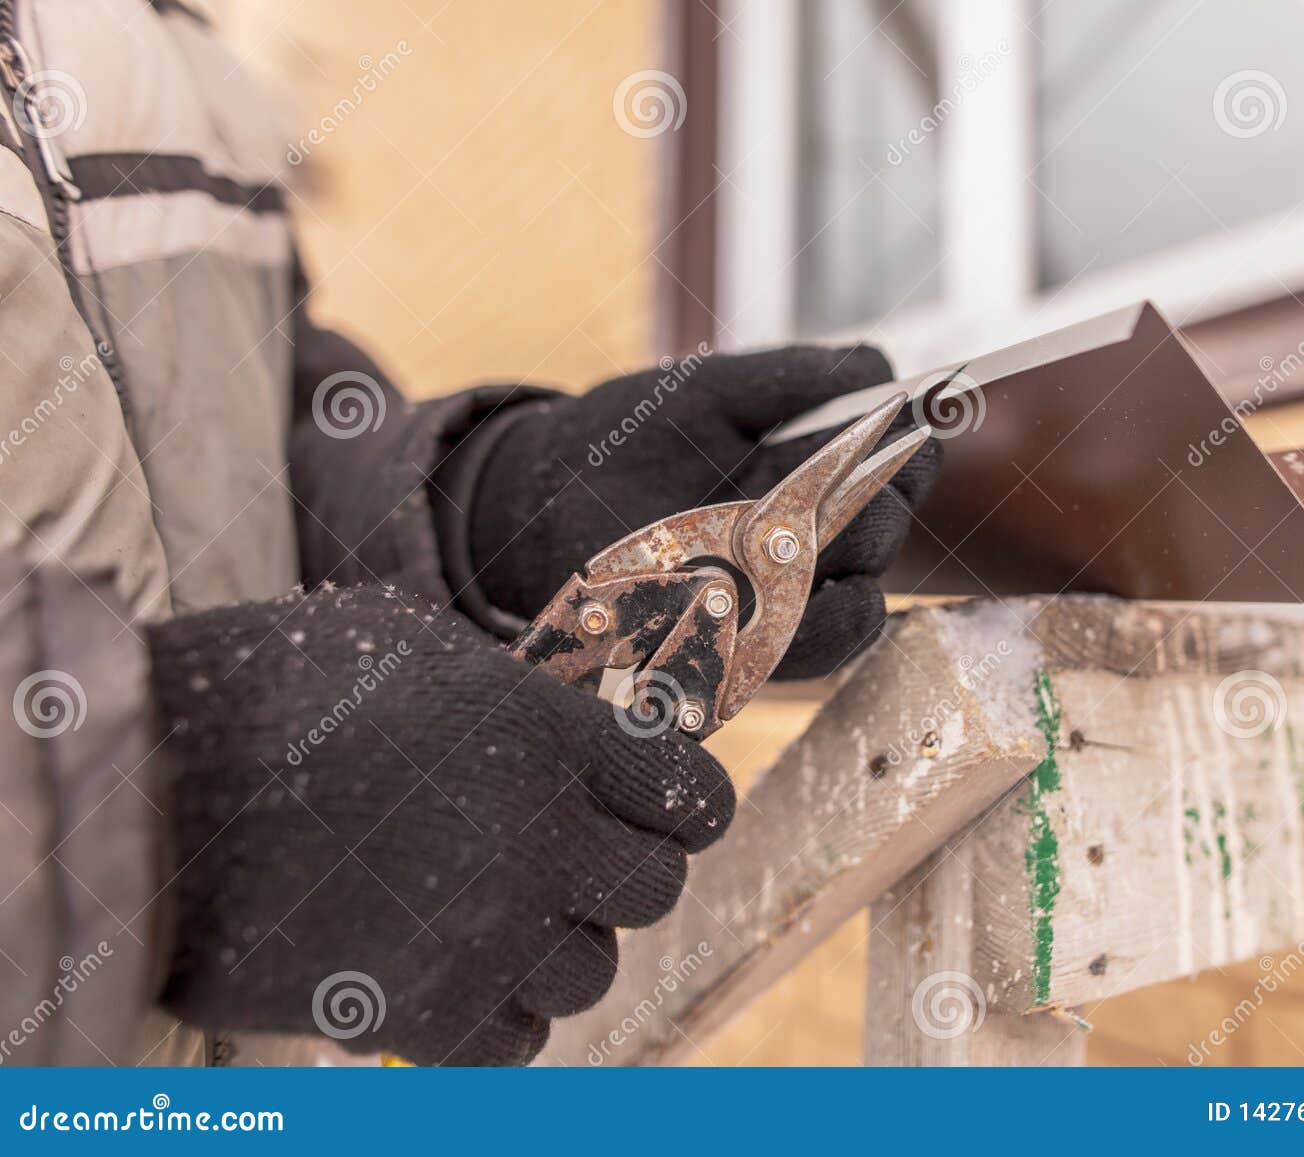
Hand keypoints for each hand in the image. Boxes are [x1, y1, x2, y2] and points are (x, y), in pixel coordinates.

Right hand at [149, 585, 732, 1064]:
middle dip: (617, 878)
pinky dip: (495, 1021)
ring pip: (592, 973)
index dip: (681, 806)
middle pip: (655, 890)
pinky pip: (520, 1045)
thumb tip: (571, 714)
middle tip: (557, 863)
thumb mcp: (409, 645)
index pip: (693, 796)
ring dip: (551, 951)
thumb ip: (512, 691)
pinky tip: (443, 977)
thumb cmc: (271, 692)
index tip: (653, 810)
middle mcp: (541, 836)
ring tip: (481, 917)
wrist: (145, 789)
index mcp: (548, 734)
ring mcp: (489, 933)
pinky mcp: (425, 1016)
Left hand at [465, 345, 940, 678]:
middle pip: (883, 538)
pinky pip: (807, 654)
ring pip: (859, 607)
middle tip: (868, 496)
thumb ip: (789, 378)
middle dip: (886, 516)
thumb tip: (881, 370)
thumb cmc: (627, 435)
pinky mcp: (739, 646)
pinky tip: (821, 598)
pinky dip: (827, 630)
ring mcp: (773, 597)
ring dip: (860, 574)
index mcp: (809, 477)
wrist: (545, 496)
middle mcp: (804, 542)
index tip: (913, 439)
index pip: (892, 476)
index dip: (913, 460)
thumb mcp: (707, 392)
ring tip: (839, 547)